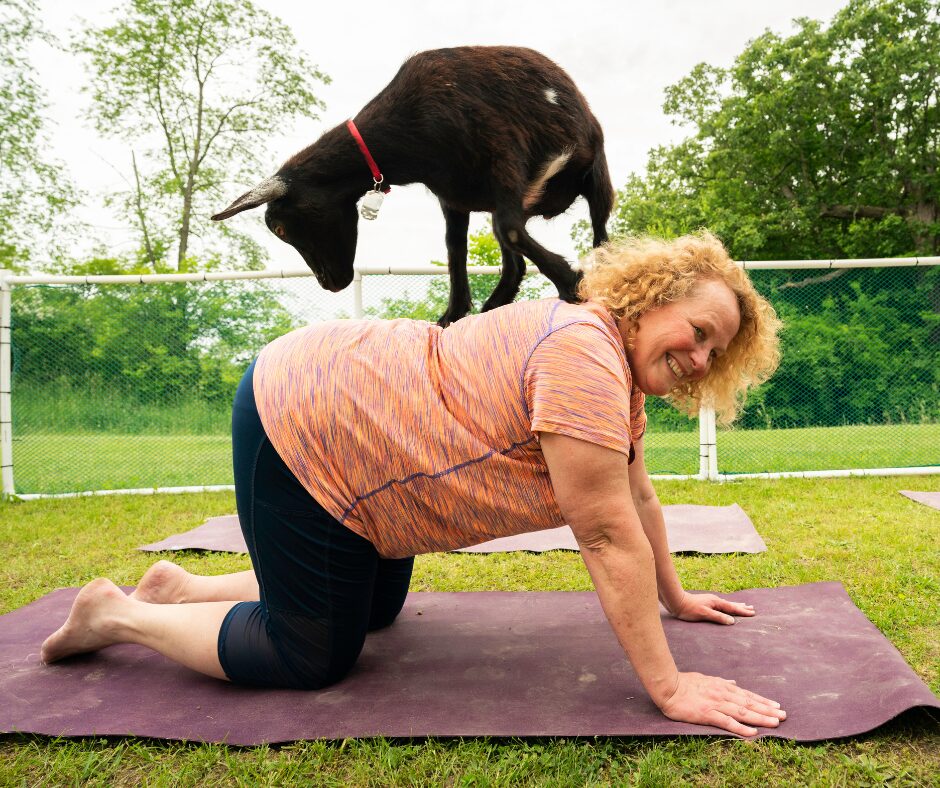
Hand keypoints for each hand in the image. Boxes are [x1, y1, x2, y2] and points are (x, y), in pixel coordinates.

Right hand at [658, 672, 785, 735]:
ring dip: (761, 718)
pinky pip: (728, 722)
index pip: (747, 695)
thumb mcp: (705, 678)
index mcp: (722, 686)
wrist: (668, 687)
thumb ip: (721, 682)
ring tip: (775, 722)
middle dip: (768, 710)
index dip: (763, 701)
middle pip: (749, 703)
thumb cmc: (684, 682)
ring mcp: (716, 703)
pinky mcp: (708, 713)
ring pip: (743, 712)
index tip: (776, 706)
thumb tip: (733, 683)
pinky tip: (753, 732)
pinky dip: (741, 727)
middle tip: (784, 716)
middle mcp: (722, 694)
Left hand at [672, 591, 754, 624]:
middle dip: (742, 607)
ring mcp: (711, 601)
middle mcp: (715, 600)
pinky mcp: (706, 603)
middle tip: (752, 608)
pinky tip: (726, 606)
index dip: (743, 611)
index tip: (753, 613)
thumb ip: (718, 617)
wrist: (677, 602)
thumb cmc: (689, 609)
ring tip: (743, 605)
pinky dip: (728, 606)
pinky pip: (721, 605)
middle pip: (731, 604)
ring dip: (735, 605)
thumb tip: (732, 621)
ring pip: (726, 604)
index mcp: (716, 602)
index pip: (732, 608)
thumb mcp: (705, 614)